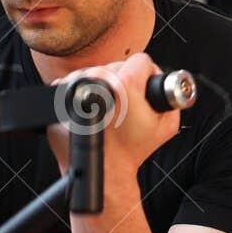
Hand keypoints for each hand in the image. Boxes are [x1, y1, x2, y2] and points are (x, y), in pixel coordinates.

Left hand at [45, 52, 180, 202]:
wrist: (106, 171)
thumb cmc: (133, 149)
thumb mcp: (168, 125)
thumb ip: (172, 97)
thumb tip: (166, 80)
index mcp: (124, 86)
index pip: (141, 61)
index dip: (148, 75)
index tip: (144, 89)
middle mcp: (97, 82)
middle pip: (118, 65)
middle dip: (125, 81)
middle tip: (127, 104)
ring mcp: (75, 89)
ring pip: (95, 71)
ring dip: (104, 85)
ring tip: (110, 108)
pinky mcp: (59, 99)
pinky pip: (74, 82)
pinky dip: (83, 92)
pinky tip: (92, 109)